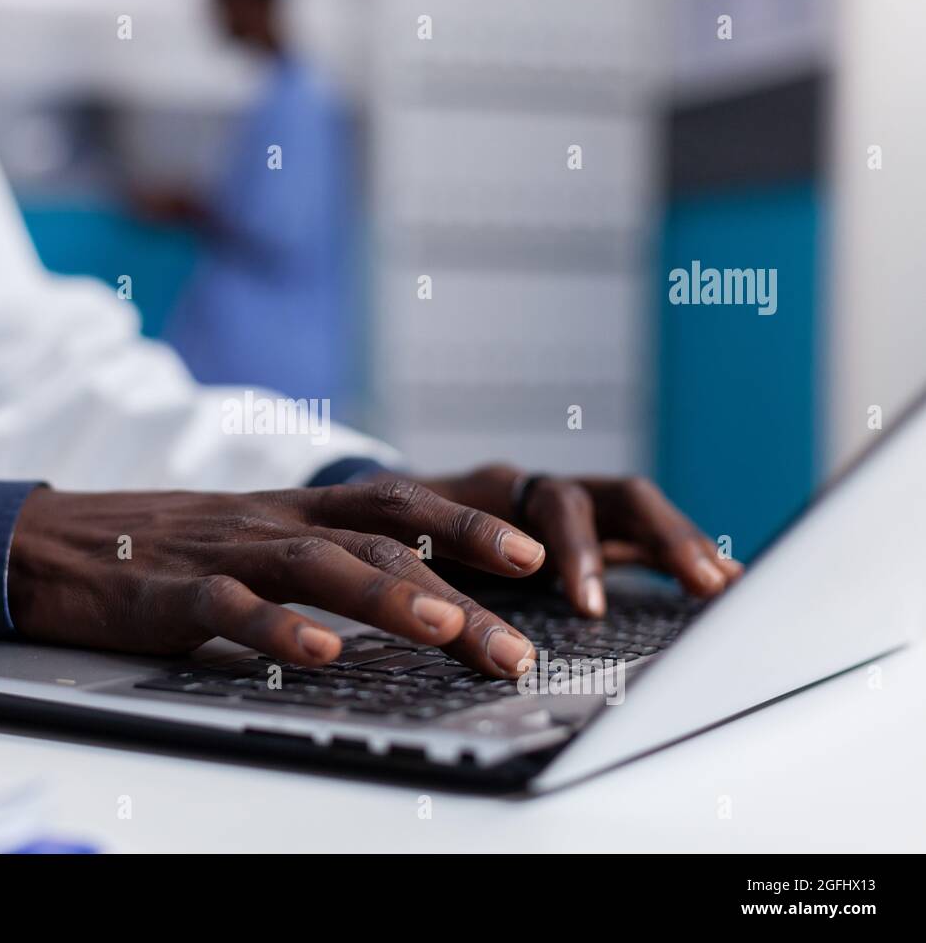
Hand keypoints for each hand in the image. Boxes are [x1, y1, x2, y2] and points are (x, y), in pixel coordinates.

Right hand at [7, 482, 547, 677]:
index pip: (396, 504)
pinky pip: (229, 610)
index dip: (466, 523)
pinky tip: (316, 653)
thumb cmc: (165, 551)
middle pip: (379, 537)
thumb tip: (410, 589)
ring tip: (451, 628)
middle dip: (461, 570)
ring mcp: (222, 555)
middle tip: (526, 615)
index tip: (535, 554)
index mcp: (295, 509)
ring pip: (318, 566)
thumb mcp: (253, 540)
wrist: (51, 544)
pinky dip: (276, 630)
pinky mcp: (170, 596)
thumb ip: (321, 555)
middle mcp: (271, 522)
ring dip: (391, 598)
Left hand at [416, 466, 744, 617]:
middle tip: (696, 583)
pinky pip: (641, 535)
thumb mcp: (404, 551)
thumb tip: (448, 623)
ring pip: (634, 511)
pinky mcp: (588, 531)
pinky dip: (680, 555)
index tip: (589, 602)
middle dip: (658, 538)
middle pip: (610, 497)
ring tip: (723, 586)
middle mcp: (538, 493)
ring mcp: (566, 510)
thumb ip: (428, 577)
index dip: (575, 549)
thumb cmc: (395, 535)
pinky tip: (725, 583)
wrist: (388, 511)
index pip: (549, 505)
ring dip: (680, 545)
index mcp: (493, 489)